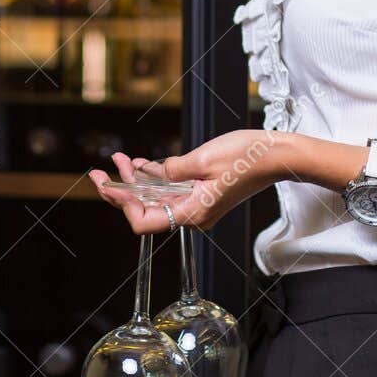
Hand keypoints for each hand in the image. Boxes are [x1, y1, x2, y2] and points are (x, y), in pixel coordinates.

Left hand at [88, 131, 289, 234]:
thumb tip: (154, 173)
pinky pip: (172, 190)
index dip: (122, 205)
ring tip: (119, 160)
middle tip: (99, 172)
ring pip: (158, 198)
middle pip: (147, 209)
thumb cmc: (247, 157)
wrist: (277, 156)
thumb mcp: (203, 158)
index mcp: (192, 212)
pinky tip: (140, 164)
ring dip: (136, 180)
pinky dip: (156, 178)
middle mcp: (193, 214)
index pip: (144, 221)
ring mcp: (198, 205)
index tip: (108, 186)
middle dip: (122, 189)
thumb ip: (173, 169)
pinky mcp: (203, 194)